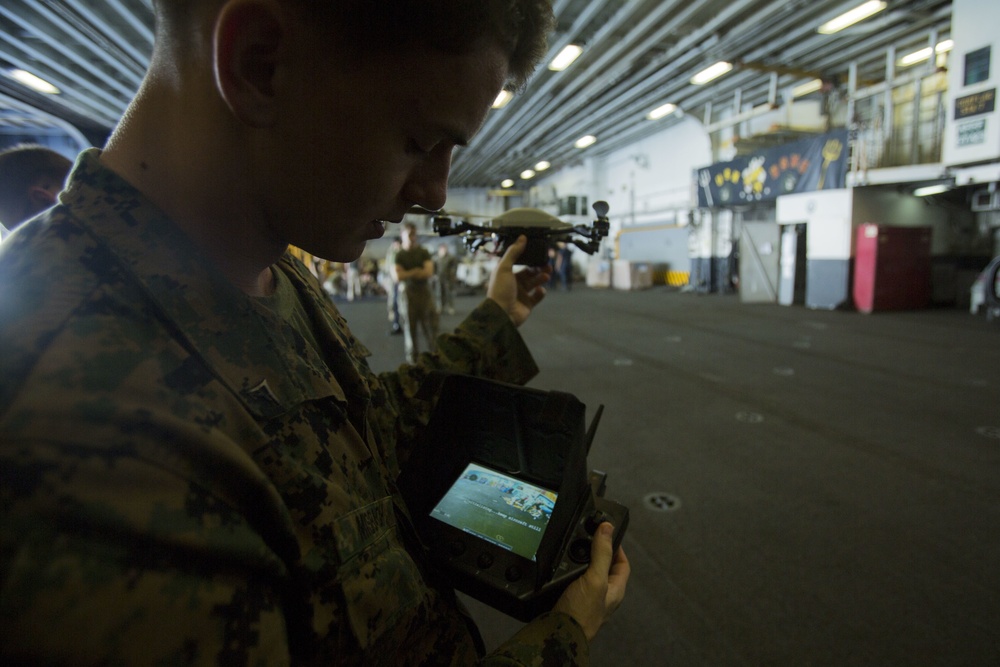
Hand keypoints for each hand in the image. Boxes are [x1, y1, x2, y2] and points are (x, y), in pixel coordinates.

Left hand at [486, 236, 551, 325]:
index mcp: (506, 274)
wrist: (502, 314)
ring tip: (547, 275)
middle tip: (547, 264)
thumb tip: (522, 238)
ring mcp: (521, 294)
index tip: (538, 252)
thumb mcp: (504, 267)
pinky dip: (541, 292)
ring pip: (535, 282)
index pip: (519, 263)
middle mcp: (514, 283)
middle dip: (539, 268)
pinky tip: (540, 290)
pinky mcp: (528, 304)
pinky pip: (537, 296)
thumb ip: (513, 252)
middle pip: (529, 272)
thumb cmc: (500, 290)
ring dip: (542, 277)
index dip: (529, 258)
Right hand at [553, 522, 629, 641]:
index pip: (622, 564)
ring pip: (588, 572)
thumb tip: (607, 528)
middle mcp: (603, 593)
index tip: (607, 533)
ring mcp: (587, 597)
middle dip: (597, 551)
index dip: (617, 547)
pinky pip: (573, 579)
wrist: (558, 633)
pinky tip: (560, 565)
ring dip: (581, 560)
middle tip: (587, 536)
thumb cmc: (582, 611)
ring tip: (573, 547)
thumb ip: (602, 553)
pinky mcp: (571, 598)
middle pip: (604, 566)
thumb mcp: (595, 579)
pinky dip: (568, 570)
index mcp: (616, 590)